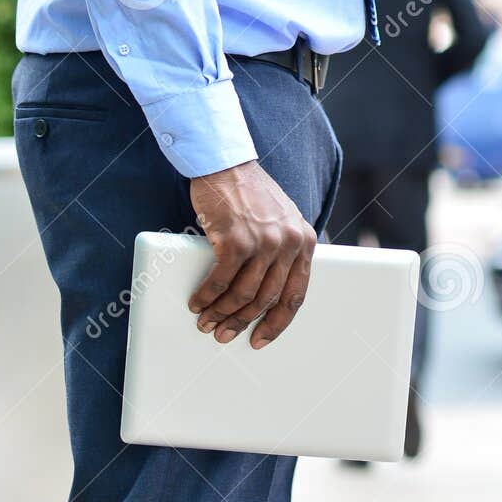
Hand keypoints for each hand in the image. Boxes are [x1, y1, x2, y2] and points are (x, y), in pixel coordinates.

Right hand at [188, 161, 315, 347]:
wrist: (225, 162)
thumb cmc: (247, 191)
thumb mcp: (280, 218)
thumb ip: (283, 247)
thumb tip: (268, 291)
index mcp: (303, 240)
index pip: (295, 294)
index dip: (277, 322)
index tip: (261, 338)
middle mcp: (288, 243)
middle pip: (266, 299)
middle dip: (242, 322)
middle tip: (224, 334)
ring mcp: (264, 242)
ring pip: (243, 295)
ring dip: (221, 314)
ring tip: (206, 321)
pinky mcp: (236, 240)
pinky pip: (221, 281)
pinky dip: (207, 297)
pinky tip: (197, 302)